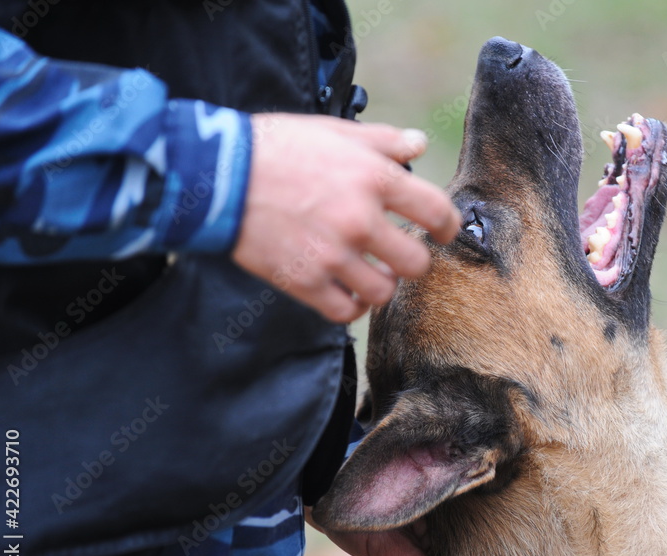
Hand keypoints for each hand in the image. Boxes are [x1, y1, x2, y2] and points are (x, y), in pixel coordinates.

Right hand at [233, 114, 459, 322]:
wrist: (219, 176)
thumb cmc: (276, 148)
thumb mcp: (334, 132)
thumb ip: (383, 141)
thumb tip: (419, 146)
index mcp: (373, 179)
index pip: (435, 212)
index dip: (448, 226)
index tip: (444, 232)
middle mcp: (359, 220)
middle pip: (416, 263)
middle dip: (413, 260)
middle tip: (400, 255)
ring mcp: (332, 255)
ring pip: (383, 293)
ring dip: (382, 286)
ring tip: (372, 275)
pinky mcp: (304, 282)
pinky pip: (346, 313)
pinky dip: (352, 307)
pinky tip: (348, 293)